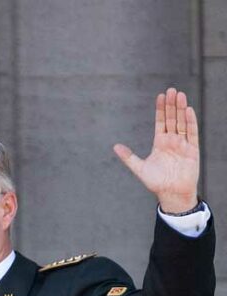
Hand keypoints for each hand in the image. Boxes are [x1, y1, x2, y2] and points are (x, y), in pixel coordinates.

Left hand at [113, 87, 200, 212]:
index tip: (160, 96)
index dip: (161, 110)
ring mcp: (182, 144)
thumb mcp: (139, 168)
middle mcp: (172, 141)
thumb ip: (128, 157)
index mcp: (160, 143)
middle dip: (171, 105)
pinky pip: (191, 133)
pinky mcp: (192, 149)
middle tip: (170, 90)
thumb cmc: (156, 182)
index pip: (161, 122)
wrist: (171, 193)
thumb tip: (115, 147)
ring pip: (182, 123)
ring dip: (180, 109)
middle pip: (172, 119)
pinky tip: (188, 110)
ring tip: (179, 95)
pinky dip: (190, 122)